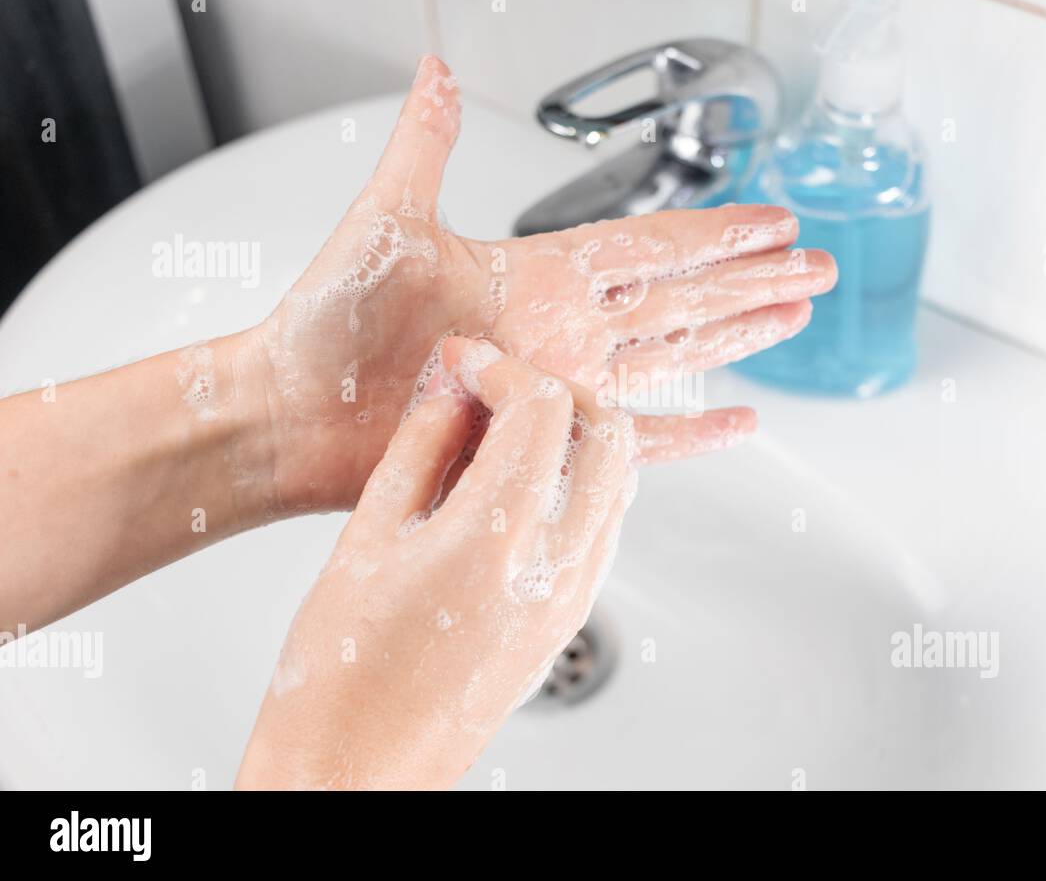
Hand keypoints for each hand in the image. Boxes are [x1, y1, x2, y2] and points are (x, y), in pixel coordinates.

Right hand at [237, 338, 725, 788]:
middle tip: (497, 389)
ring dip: (575, 436)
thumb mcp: (365, 539)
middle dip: (558, 390)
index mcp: (494, 544)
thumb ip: (420, 448)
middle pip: (608, 435)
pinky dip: (577, 484)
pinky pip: (604, 526)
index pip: (543, 410)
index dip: (502, 366)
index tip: (464, 362)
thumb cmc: (339, 673)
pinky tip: (516, 486)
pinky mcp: (569, 618)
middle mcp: (554, 570)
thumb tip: (452, 387)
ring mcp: (572, 598)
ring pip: (618, 479)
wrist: (358, 770)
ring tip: (505, 434)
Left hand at [242, 55, 835, 512]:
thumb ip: (425, 145)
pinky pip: (639, 439)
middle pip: (684, 295)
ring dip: (740, 335)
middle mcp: (560, 327)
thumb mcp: (386, 219)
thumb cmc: (327, 323)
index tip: (772, 218)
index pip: (651, 244)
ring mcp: (560, 383)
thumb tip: (436, 71)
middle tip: (817, 267)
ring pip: (677, 354)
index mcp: (534, 271)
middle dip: (754, 280)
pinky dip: (693, 433)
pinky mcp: (549, 438)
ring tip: (796, 316)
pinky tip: (739, 421)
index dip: (716, 233)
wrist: (294, 412)